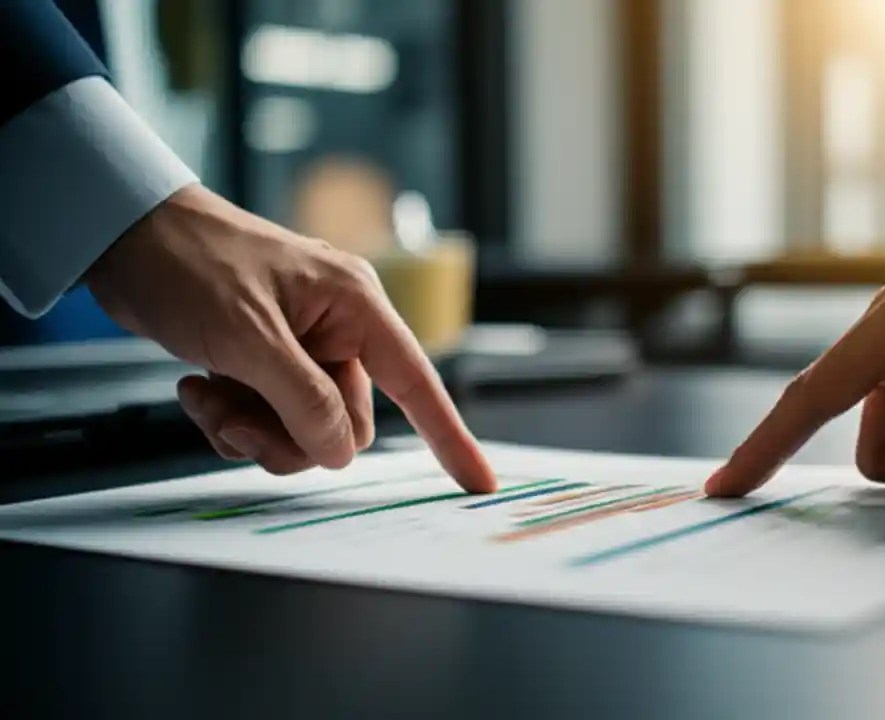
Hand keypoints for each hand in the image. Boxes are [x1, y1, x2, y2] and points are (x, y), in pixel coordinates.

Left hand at [85, 184, 495, 490]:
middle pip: (345, 424)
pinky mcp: (265, 362)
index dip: (449, 436)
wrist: (122, 235)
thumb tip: (340, 453)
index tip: (478, 482)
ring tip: (208, 398)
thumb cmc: (190, 262)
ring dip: (252, 428)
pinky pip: (271, 419)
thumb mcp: (248, 337)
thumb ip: (303, 400)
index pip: (417, 383)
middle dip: (289, 435)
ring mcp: (301, 349)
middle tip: (237, 420)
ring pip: (305, 429)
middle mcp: (338, 329)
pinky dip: (232, 417)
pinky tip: (199, 389)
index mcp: (355, 307)